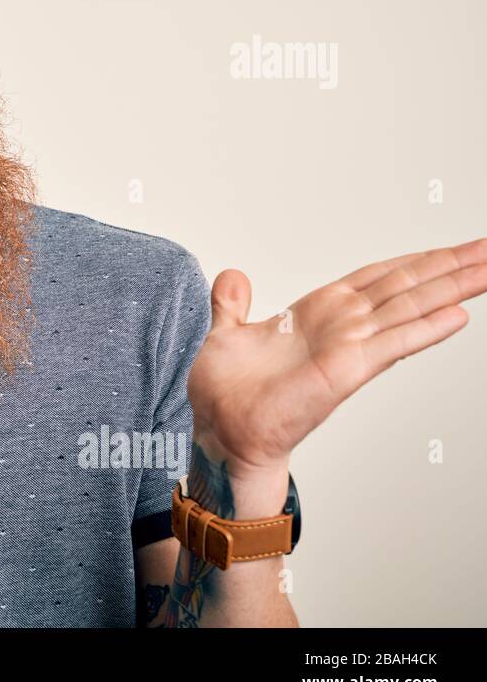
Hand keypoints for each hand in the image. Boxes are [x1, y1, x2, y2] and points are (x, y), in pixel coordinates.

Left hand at [188, 237, 486, 486]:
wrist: (223, 433)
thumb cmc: (226, 394)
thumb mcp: (225, 335)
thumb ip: (233, 304)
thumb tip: (233, 276)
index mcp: (318, 313)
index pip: (378, 278)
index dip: (415, 261)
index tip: (450, 248)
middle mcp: (342, 327)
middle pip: (407, 286)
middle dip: (450, 265)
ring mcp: (348, 348)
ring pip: (410, 308)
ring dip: (452, 287)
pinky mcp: (346, 371)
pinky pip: (393, 344)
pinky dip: (425, 329)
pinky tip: (458, 314)